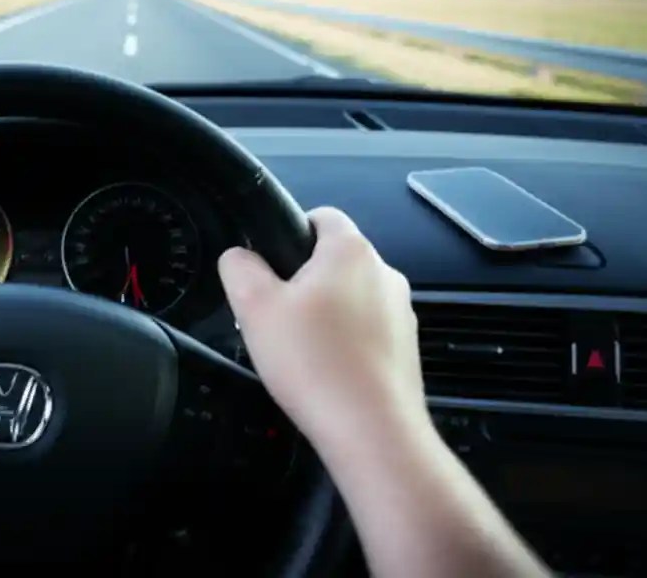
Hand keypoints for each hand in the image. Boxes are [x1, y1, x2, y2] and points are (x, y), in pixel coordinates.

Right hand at [217, 207, 424, 451]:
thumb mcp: (253, 307)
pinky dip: (346, 343)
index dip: (289, 233)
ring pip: (351, 298)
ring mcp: (402, 312)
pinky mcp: (407, 348)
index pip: (320, 216)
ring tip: (298, 353)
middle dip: (303, 282)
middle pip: (334, 261)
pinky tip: (325, 373)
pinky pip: (367, 331)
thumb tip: (240, 257)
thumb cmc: (311, 362)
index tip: (268, 268)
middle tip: (274, 317)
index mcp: (350, 250)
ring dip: (325, 314)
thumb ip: (239, 268)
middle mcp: (385, 273)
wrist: (371, 430)